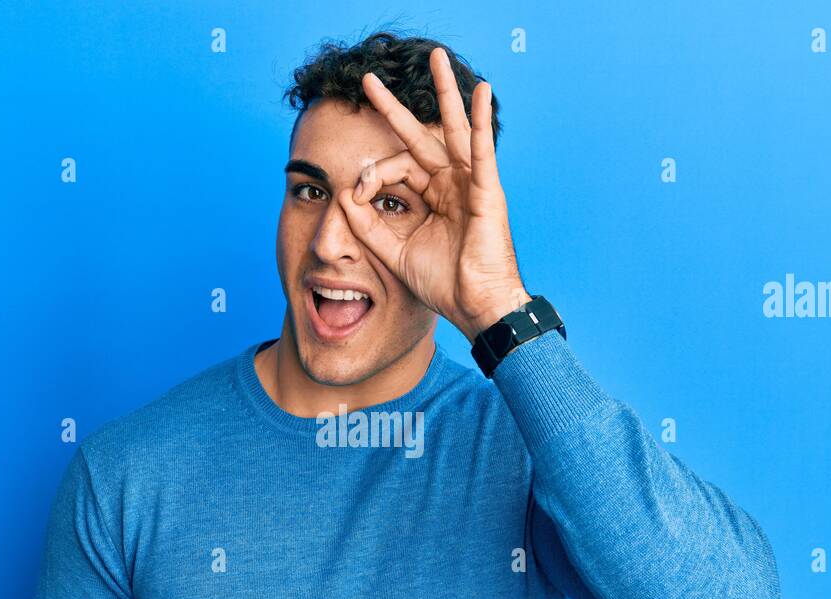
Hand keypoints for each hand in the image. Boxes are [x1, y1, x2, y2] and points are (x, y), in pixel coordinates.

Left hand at [336, 47, 530, 341]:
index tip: (357, 194)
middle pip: (420, 136)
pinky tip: (480, 92)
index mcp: (432, 197)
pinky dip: (481, 121)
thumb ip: (368, 226)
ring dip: (446, 93)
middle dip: (395, 108)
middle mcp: (451, 184)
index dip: (373, 174)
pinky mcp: (487, 191)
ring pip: (454, 130)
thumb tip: (344, 195)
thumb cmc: (444, 284)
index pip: (396, 168)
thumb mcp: (394, 252)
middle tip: (369, 79)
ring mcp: (470, 184)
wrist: (475, 307)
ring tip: (437, 59)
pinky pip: (482, 150)